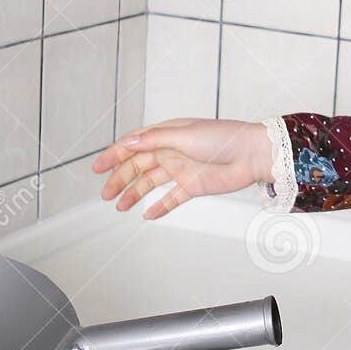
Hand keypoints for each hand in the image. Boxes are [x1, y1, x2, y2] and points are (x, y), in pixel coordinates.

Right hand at [91, 117, 270, 219]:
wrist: (252, 155)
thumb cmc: (224, 138)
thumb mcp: (184, 135)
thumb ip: (155, 140)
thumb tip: (128, 142)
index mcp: (167, 134)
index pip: (134, 145)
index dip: (114, 155)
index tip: (98, 167)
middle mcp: (171, 151)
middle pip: (138, 166)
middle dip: (119, 178)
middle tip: (105, 194)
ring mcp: (181, 169)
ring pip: (151, 183)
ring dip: (134, 193)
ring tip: (119, 206)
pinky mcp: (193, 186)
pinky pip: (172, 198)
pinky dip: (160, 206)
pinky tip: (147, 214)